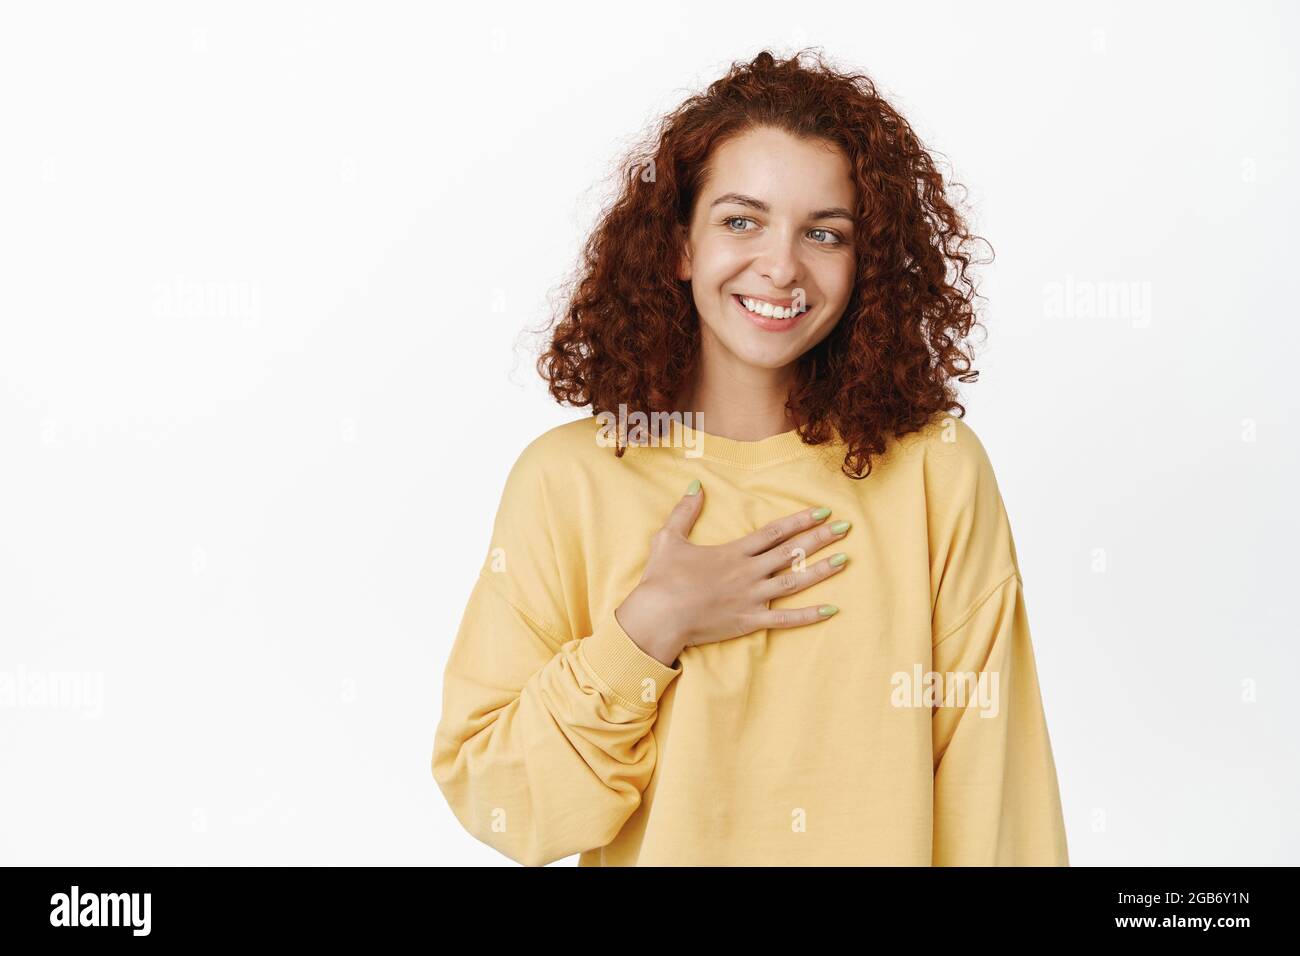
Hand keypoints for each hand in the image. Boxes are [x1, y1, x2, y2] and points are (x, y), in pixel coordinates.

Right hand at [615, 479, 850, 665]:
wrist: (658, 616)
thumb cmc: (661, 579)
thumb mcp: (669, 539)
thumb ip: (685, 512)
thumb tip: (695, 486)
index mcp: (733, 552)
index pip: (775, 532)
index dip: (800, 520)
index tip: (822, 510)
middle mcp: (748, 572)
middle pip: (791, 552)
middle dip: (820, 538)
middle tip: (845, 528)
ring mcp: (752, 598)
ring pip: (794, 581)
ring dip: (821, 570)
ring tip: (844, 560)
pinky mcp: (749, 621)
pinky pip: (785, 619)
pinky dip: (809, 616)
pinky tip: (831, 610)